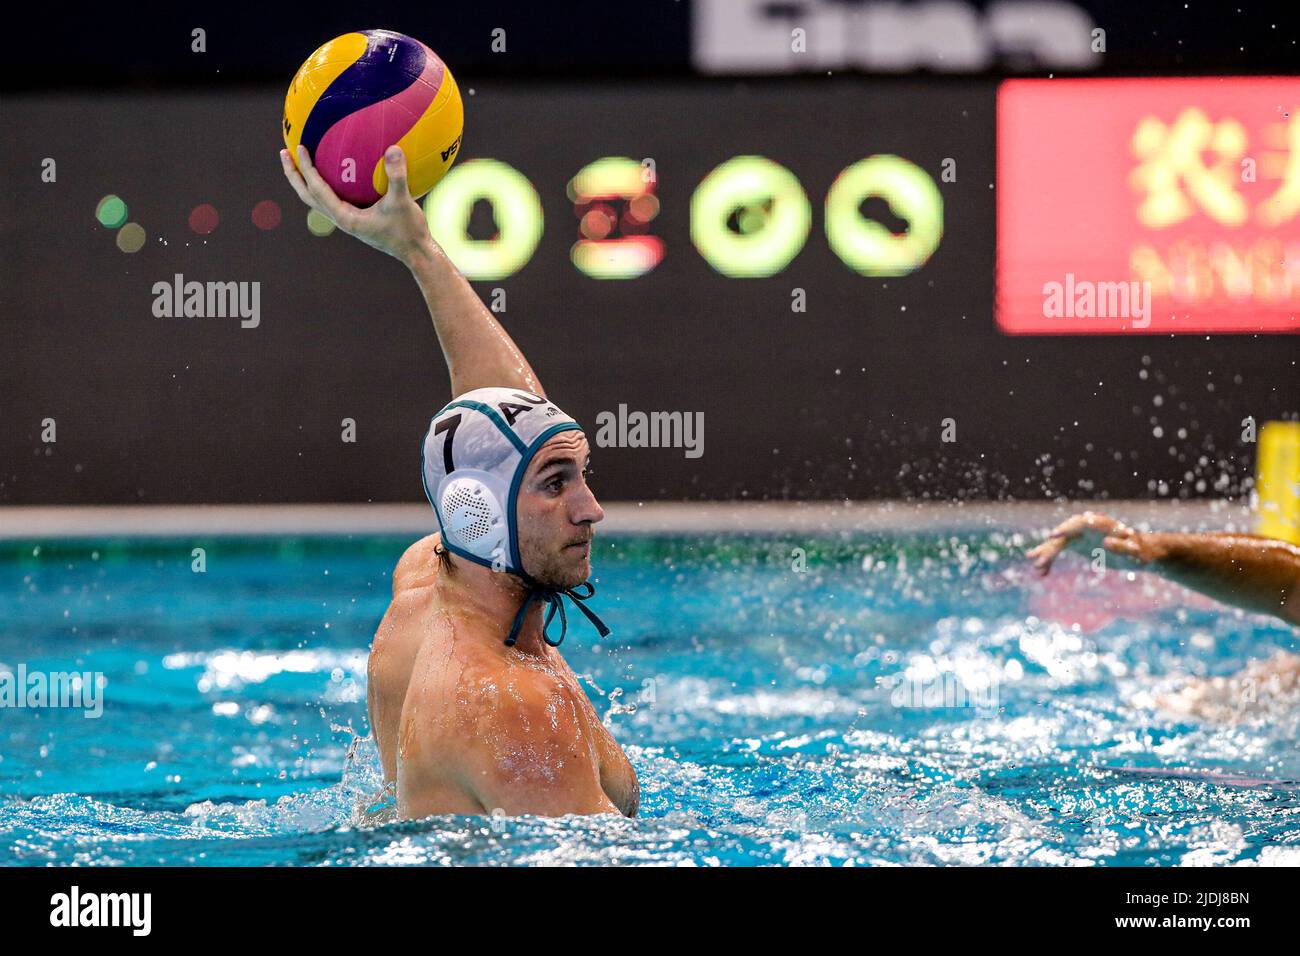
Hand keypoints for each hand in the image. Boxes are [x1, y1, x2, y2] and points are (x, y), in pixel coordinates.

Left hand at [279, 144, 435, 266]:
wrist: (417, 253)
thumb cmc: (409, 231)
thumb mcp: (402, 203)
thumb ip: (397, 177)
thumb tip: (393, 148)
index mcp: (345, 217)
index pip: (317, 190)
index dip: (306, 169)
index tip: (300, 148)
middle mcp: (342, 219)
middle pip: (308, 196)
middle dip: (294, 175)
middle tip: (285, 153)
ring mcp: (348, 219)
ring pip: (318, 199)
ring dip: (306, 180)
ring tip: (302, 160)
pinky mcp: (357, 218)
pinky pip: (335, 197)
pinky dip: (328, 183)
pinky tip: (339, 170)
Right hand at [1027, 511, 1158, 574]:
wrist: (1140, 551)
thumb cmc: (1141, 551)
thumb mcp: (1135, 551)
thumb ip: (1122, 546)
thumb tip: (1105, 543)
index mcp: (1099, 523)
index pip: (1078, 523)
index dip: (1065, 529)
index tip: (1052, 536)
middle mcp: (1085, 526)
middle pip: (1063, 535)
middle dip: (1050, 548)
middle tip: (1038, 561)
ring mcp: (1079, 534)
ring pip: (1057, 543)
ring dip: (1045, 555)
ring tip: (1035, 567)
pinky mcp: (1075, 543)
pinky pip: (1059, 550)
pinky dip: (1050, 560)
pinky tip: (1042, 573)